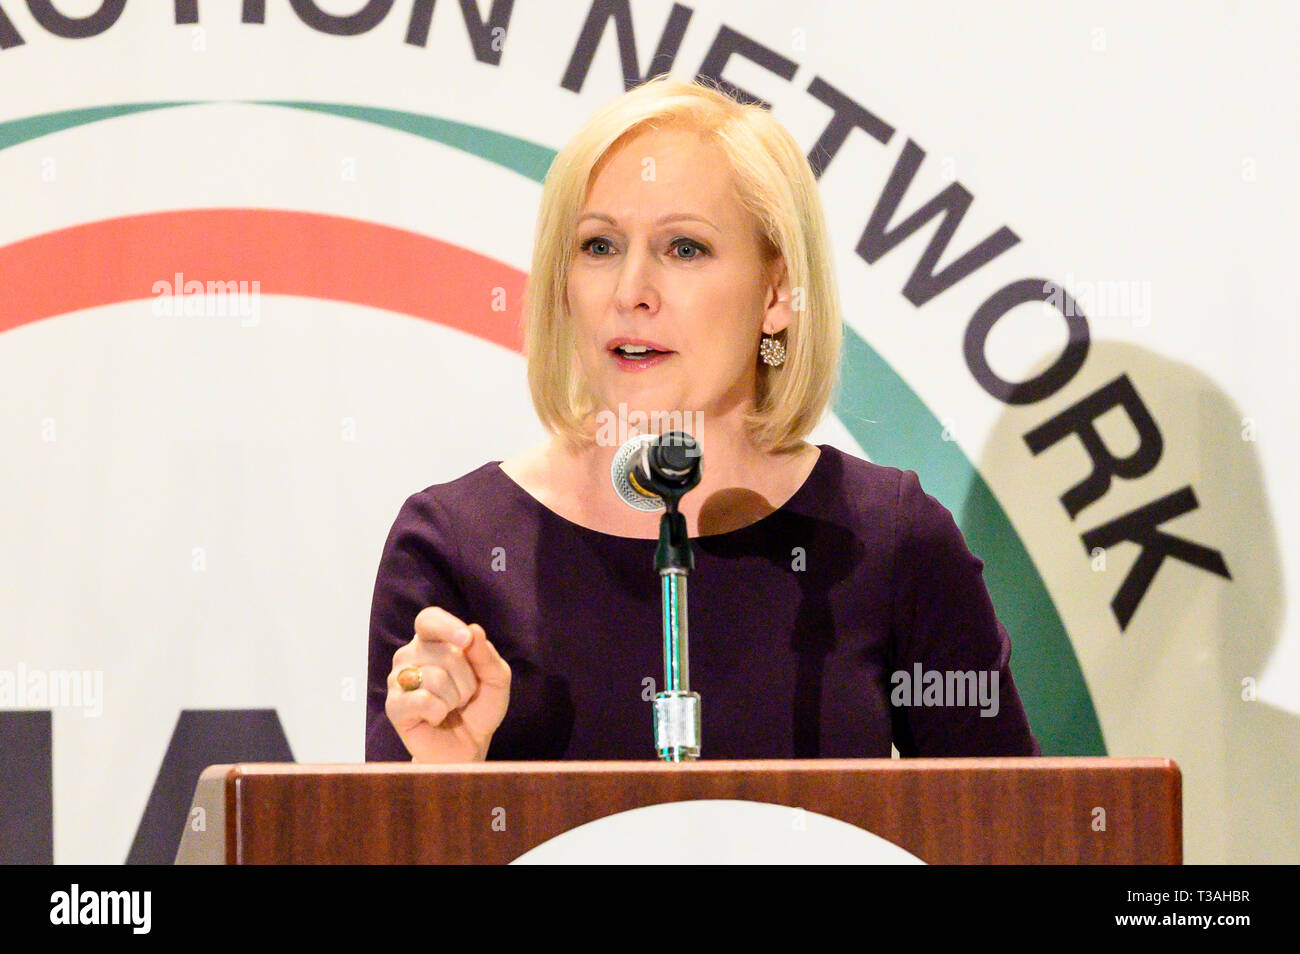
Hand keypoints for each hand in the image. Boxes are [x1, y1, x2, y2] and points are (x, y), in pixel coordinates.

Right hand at [385, 606, 510, 762]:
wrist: (468, 747)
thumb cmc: (479, 708)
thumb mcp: (495, 679)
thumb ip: (486, 655)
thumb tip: (473, 630)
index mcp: (432, 641)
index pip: (429, 619)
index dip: (447, 626)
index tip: (466, 639)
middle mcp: (410, 655)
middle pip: (444, 652)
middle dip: (467, 679)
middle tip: (464, 695)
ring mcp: (399, 680)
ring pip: (435, 677)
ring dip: (455, 697)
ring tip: (451, 707)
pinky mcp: (394, 706)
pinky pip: (422, 700)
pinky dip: (440, 712)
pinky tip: (437, 717)